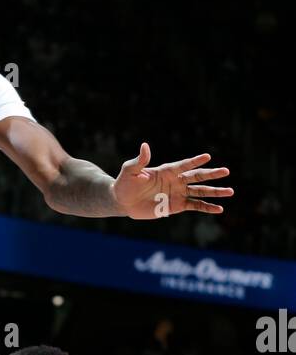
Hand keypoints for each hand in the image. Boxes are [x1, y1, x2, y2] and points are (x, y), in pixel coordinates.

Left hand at [112, 143, 232, 219]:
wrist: (123, 201)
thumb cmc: (125, 183)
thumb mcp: (130, 171)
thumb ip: (140, 160)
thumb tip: (145, 146)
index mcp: (167, 170)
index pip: (184, 165)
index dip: (195, 161)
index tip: (207, 157)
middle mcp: (176, 180)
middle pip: (197, 177)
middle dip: (212, 175)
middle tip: (226, 171)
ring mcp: (178, 193)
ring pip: (200, 192)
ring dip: (215, 192)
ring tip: (230, 192)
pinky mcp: (177, 206)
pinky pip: (195, 206)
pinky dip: (207, 208)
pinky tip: (219, 209)